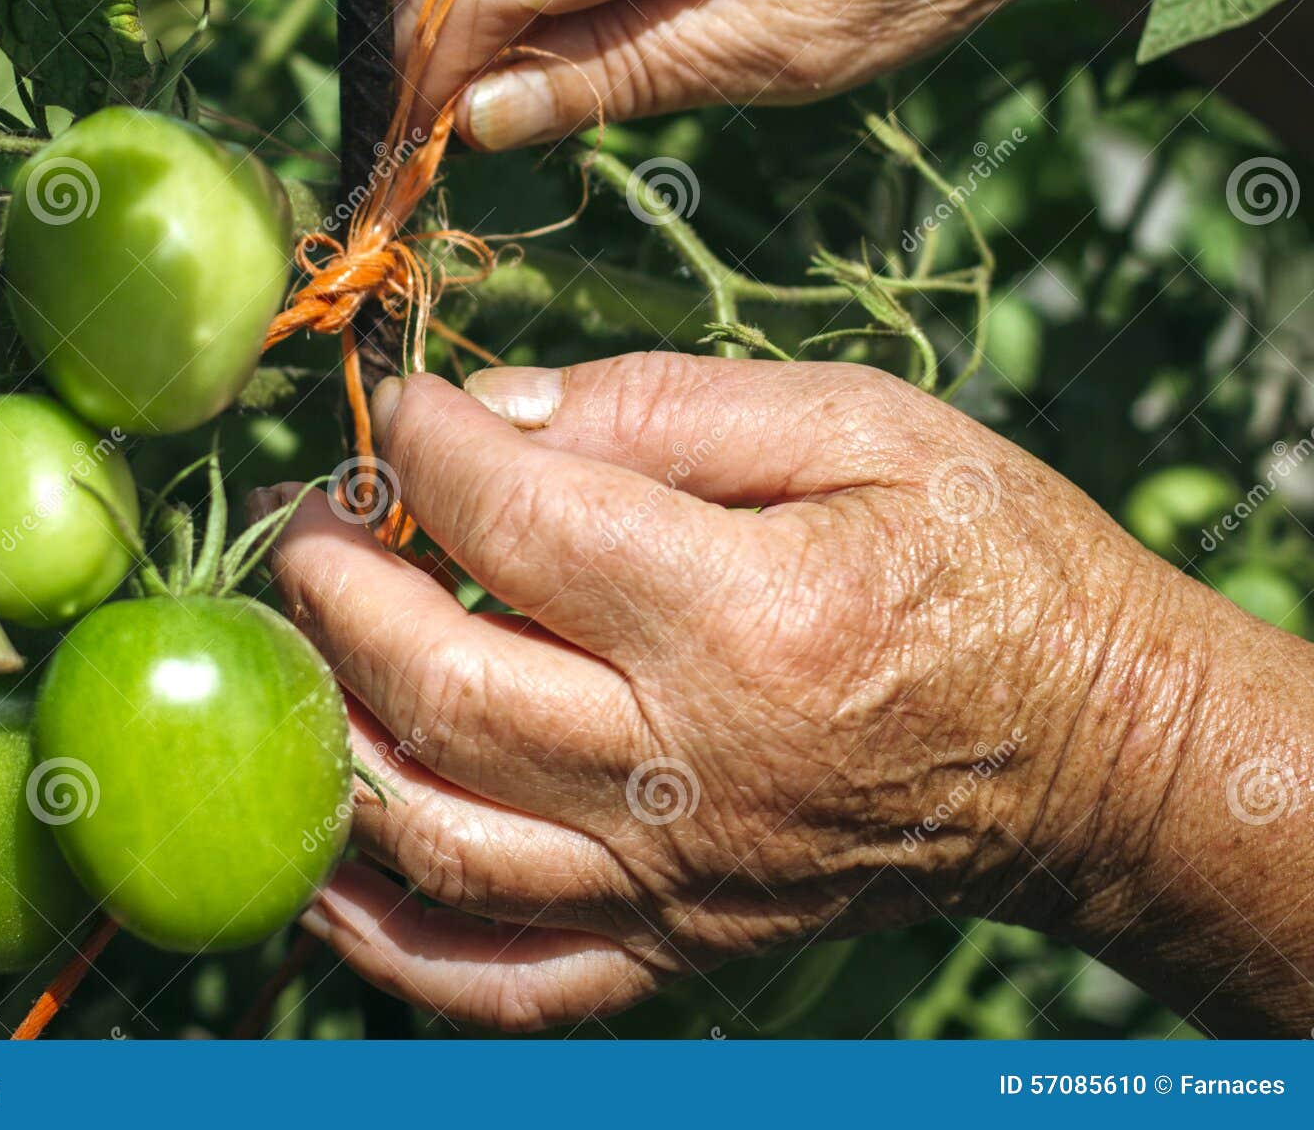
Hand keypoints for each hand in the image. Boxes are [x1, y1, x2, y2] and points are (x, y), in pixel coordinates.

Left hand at [256, 353, 1312, 1033]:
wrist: (1090, 750)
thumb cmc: (987, 562)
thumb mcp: (864, 427)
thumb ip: (668, 407)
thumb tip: (498, 413)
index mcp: (745, 614)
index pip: (517, 517)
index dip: (424, 445)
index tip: (400, 408)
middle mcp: (695, 764)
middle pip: (444, 683)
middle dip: (333, 583)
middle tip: (311, 518)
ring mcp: (676, 876)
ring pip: (438, 836)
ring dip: (325, 735)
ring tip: (296, 646)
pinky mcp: (678, 943)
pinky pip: (500, 979)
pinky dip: (386, 941)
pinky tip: (323, 867)